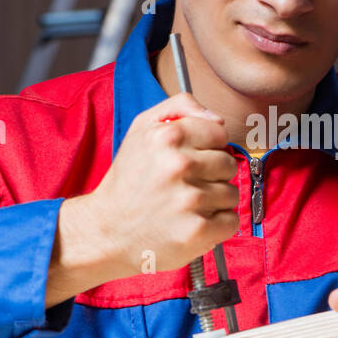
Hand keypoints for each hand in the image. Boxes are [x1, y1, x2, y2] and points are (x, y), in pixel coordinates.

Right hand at [45, 92, 239, 304]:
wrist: (106, 230)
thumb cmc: (128, 180)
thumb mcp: (142, 128)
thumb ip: (180, 107)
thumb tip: (218, 118)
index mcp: (168, 136)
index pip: (220, 133)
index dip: (209, 147)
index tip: (194, 159)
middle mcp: (179, 165)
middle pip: (228, 164)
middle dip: (213, 175)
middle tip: (186, 185)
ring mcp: (189, 199)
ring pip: (231, 193)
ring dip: (214, 201)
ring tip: (187, 205)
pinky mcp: (197, 230)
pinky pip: (231, 221)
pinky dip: (217, 225)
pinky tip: (193, 222)